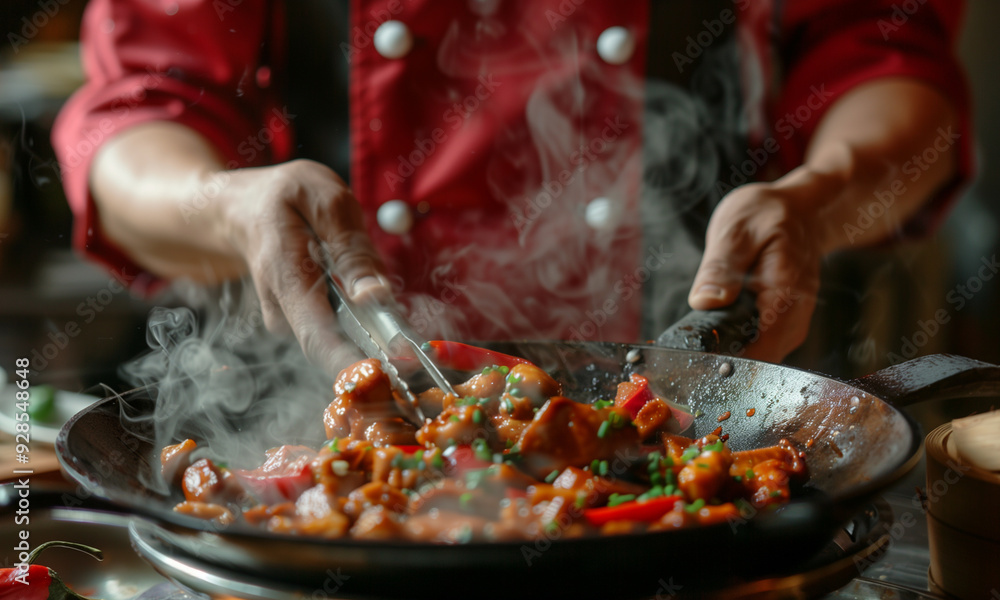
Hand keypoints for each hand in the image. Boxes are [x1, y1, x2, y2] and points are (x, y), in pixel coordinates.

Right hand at [217, 159, 390, 373]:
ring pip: (339, 342)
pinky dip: (366, 334)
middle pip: (331, 349)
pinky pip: (339, 334)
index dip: (351, 363)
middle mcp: (282, 310)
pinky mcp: (303, 323)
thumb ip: (351, 249)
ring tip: (410, 350)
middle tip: (420, 366)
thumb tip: (376, 295)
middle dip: (376, 361)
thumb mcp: (323, 201)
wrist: (242, 209)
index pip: (316, 336)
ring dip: (376, 346)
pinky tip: (387, 331)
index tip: (387, 377)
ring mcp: (289, 322)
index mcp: (285, 276)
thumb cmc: (285, 196)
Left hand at [687, 167, 839, 361]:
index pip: (762, 348)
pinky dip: (739, 344)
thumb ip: (720, 268)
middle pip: (762, 361)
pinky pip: (762, 345)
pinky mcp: (785, 323)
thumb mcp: (736, 230)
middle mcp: (796, 314)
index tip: (696, 362)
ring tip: (701, 345)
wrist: (801, 210)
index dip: (728, 361)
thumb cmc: (768, 215)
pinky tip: (719, 334)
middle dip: (726, 362)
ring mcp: (793, 321)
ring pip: (762, 358)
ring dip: (731, 355)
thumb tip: (705, 301)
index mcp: (785, 291)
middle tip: (689, 357)